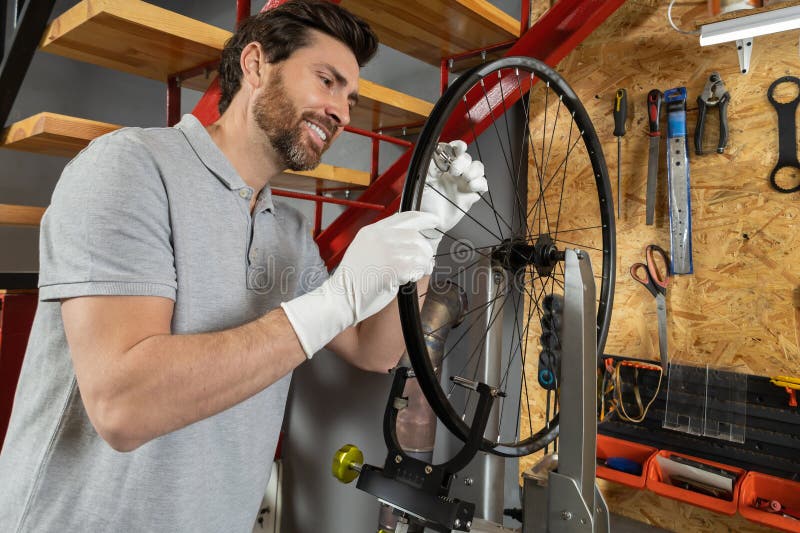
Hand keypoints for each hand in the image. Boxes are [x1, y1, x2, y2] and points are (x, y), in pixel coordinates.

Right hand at [281, 211, 437, 356]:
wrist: (340, 297)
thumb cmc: (353, 281)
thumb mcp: (366, 250)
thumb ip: (386, 243)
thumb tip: (414, 242)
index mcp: (372, 230)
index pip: (405, 216)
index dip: (423, 218)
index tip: (434, 221)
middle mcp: (379, 236)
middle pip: (415, 234)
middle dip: (424, 248)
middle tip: (425, 260)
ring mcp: (386, 250)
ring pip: (419, 250)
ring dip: (423, 262)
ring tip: (418, 271)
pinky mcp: (393, 267)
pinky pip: (417, 266)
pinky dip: (418, 273)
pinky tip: (410, 278)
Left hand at [420, 140, 487, 239]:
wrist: (429, 222)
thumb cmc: (423, 203)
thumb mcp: (422, 180)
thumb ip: (431, 165)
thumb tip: (438, 151)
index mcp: (442, 166)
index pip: (453, 150)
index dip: (458, 146)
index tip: (459, 148)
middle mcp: (454, 173)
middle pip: (467, 158)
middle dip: (463, 162)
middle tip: (454, 171)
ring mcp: (463, 183)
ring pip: (477, 168)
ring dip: (474, 170)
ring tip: (465, 178)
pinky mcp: (471, 194)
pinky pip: (483, 184)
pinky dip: (480, 183)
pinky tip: (472, 186)